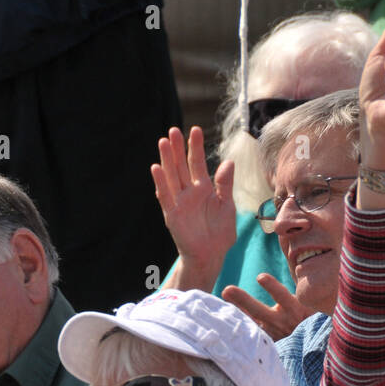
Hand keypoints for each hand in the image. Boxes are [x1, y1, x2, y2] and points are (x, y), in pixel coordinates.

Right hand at [151, 126, 236, 282]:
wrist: (211, 255)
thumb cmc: (220, 233)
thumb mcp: (227, 206)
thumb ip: (225, 185)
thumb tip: (228, 162)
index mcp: (204, 189)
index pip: (197, 163)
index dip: (195, 147)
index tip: (194, 130)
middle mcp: (189, 192)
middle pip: (181, 166)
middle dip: (177, 149)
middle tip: (173, 130)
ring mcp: (179, 202)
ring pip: (171, 177)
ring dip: (166, 160)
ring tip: (162, 142)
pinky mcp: (172, 214)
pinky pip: (165, 196)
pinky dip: (160, 182)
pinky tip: (156, 168)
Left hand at [221, 275, 313, 341]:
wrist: (314, 344)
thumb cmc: (310, 316)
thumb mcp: (310, 303)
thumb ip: (295, 291)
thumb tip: (294, 266)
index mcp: (295, 310)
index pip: (283, 297)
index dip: (272, 287)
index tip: (260, 277)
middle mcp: (281, 322)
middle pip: (259, 311)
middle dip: (242, 300)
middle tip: (227, 289)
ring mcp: (272, 334)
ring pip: (250, 322)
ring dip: (234, 311)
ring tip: (220, 302)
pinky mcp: (267, 342)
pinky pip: (249, 333)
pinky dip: (236, 324)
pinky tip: (220, 318)